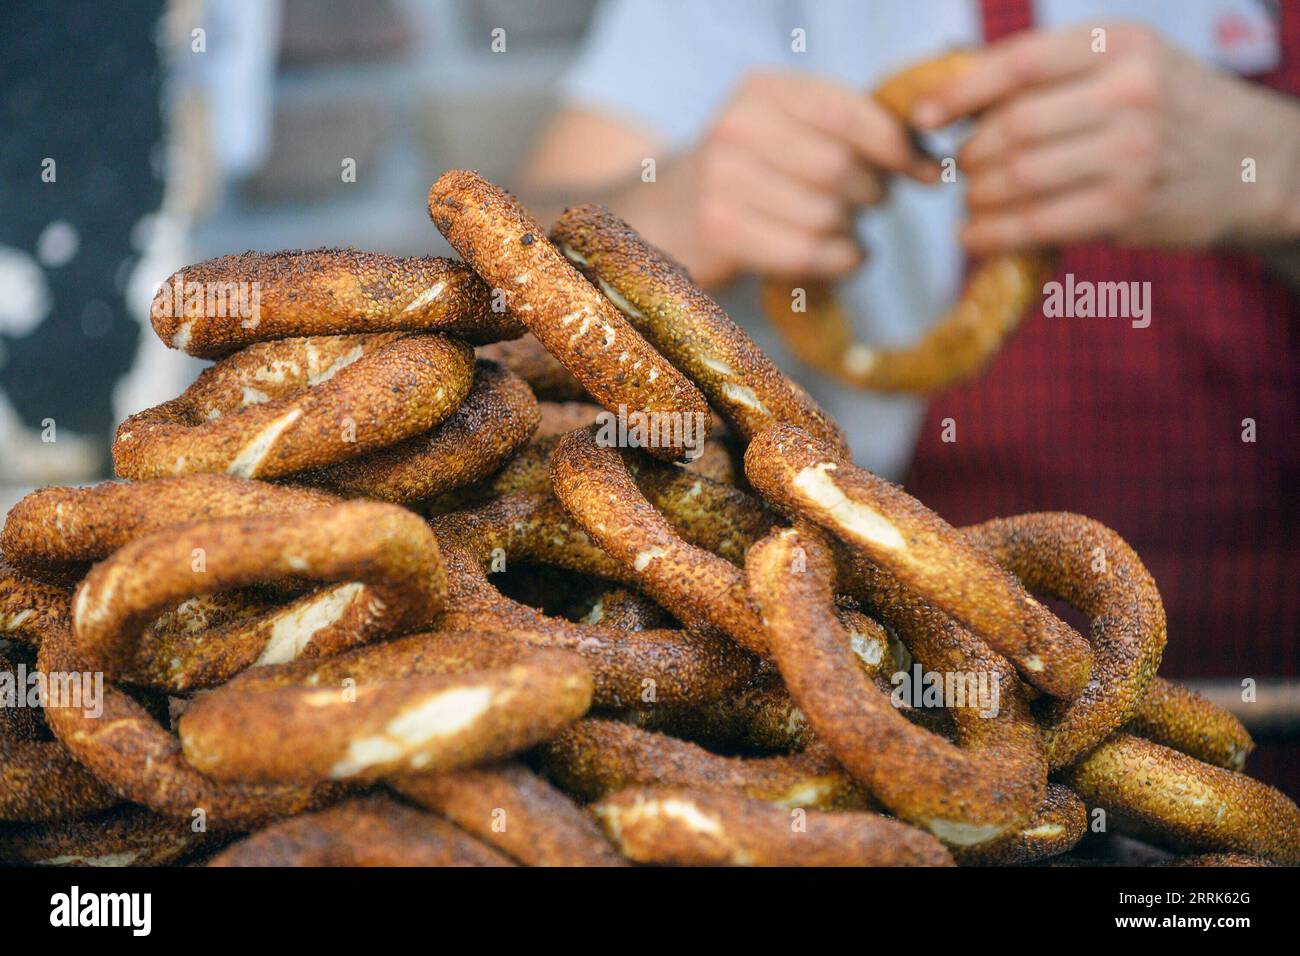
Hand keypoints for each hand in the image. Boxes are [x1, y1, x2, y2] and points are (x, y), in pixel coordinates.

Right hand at [651, 71, 937, 285]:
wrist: (661, 219)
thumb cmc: (748, 179)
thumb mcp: (787, 134)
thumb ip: (849, 133)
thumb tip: (931, 160)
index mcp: (762, 91)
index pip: (848, 113)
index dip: (897, 146)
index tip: (927, 172)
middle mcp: (737, 127)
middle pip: (841, 169)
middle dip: (872, 194)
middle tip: (869, 205)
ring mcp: (722, 180)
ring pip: (827, 214)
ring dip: (853, 233)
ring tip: (845, 233)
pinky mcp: (719, 231)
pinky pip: (807, 252)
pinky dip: (839, 261)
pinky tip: (841, 258)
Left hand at [911, 23, 1299, 254]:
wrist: (1256, 165)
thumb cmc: (1170, 112)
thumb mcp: (1127, 64)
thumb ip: (1054, 71)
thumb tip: (949, 82)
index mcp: (1120, 44)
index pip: (1020, 62)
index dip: (959, 91)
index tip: (921, 116)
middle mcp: (1128, 92)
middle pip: (1011, 127)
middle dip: (969, 154)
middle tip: (957, 168)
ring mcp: (1130, 152)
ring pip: (1017, 177)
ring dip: (977, 196)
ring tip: (972, 201)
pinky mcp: (1128, 207)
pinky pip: (1036, 223)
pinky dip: (993, 233)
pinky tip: (975, 235)